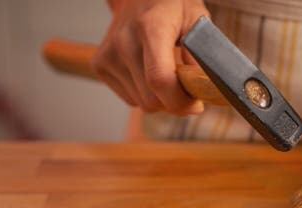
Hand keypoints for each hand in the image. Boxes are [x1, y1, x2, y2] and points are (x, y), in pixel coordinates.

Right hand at [93, 0, 208, 112]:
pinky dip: (145, 94)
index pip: (160, 80)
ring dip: (160, 98)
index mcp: (151, 27)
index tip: (196, 103)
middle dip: (175, 102)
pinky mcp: (100, 64)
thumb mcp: (197, 20)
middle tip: (187, 89)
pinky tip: (149, 72)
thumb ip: (201, 54)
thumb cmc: (172, 7)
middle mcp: (124, 41)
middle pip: (151, 99)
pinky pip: (130, 99)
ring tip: (167, 74)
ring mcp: (108, 54)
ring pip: (142, 103)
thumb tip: (199, 85)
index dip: (181, 101)